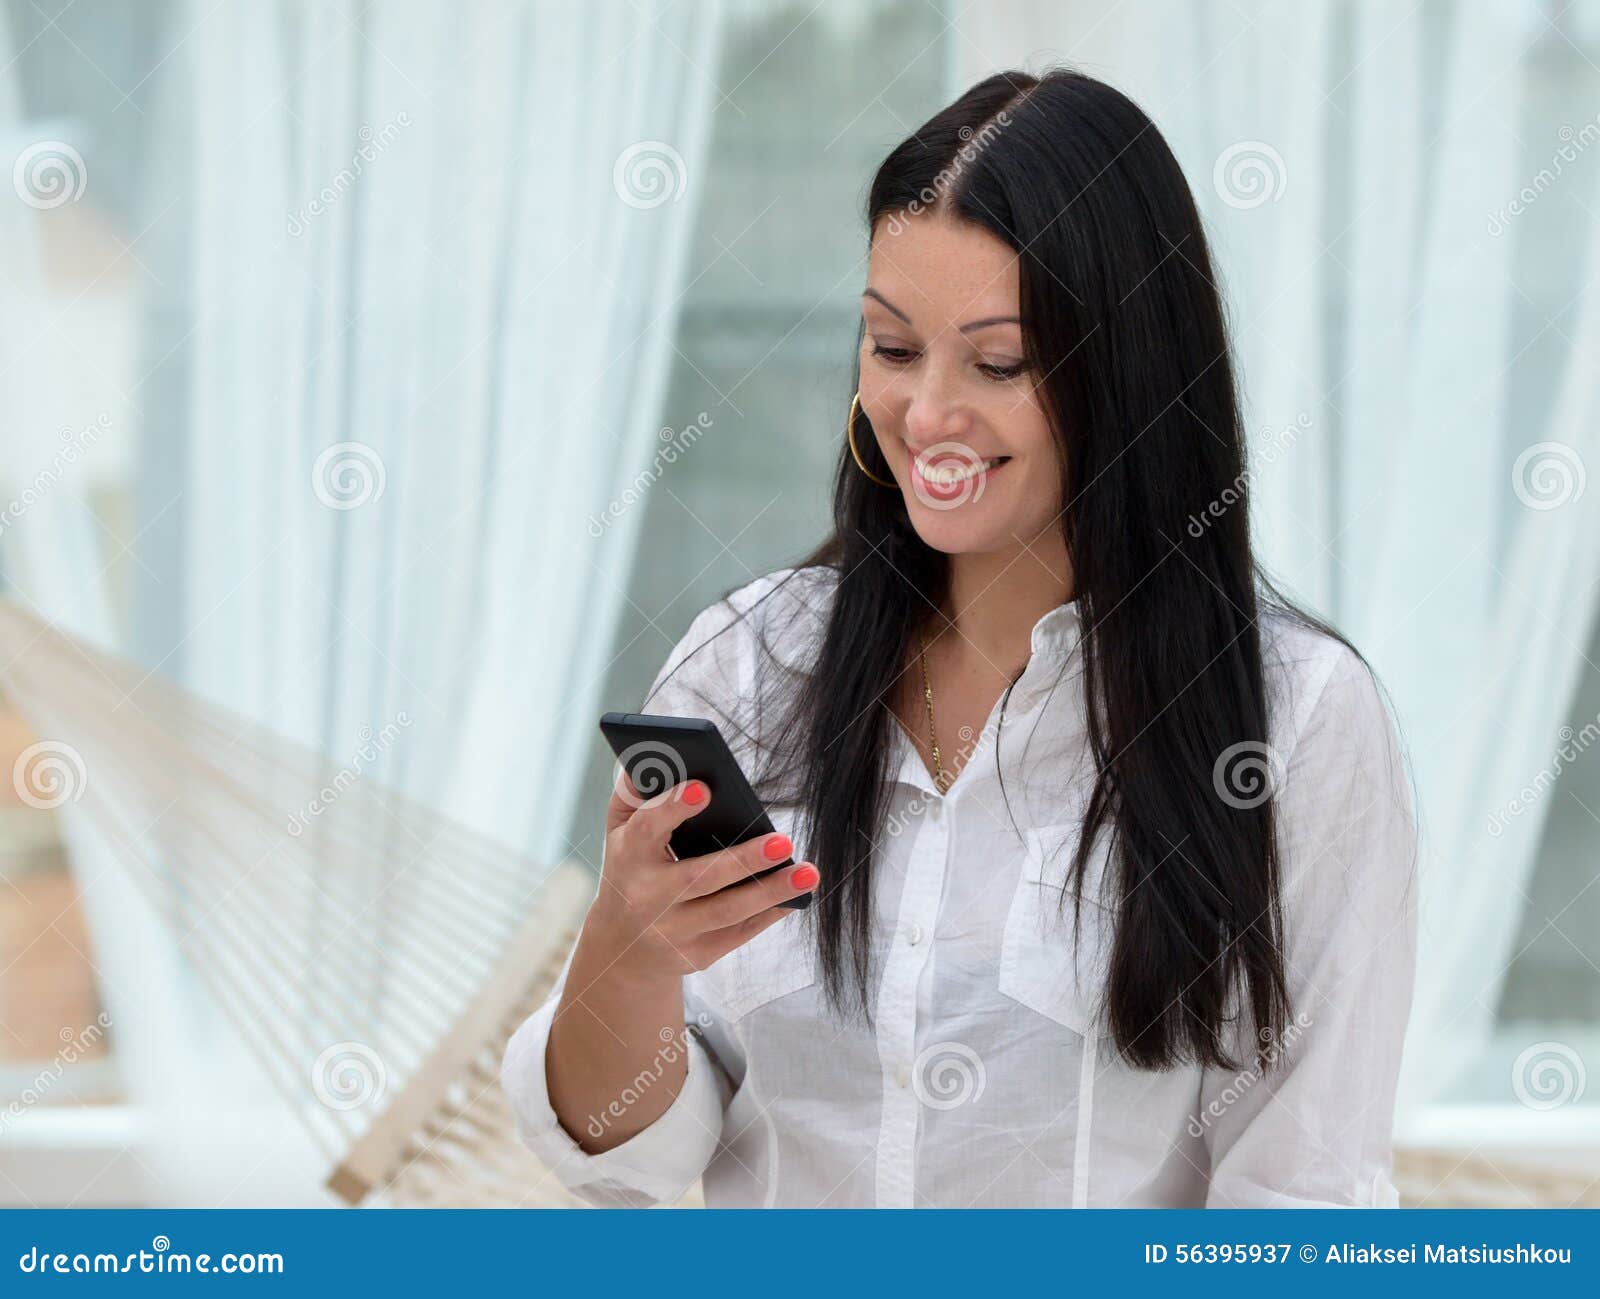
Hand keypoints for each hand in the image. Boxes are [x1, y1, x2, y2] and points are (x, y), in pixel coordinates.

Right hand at [577, 773, 819, 984]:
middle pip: (700, 877)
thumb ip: (636, 792)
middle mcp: (648, 897)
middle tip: (783, 839)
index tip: (704, 788)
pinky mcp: (698, 954)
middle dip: (744, 859)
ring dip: (771, 891)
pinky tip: (797, 894)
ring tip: (808, 872)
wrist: (621, 947)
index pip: (648, 829)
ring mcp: (673, 931)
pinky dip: (770, 913)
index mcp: (628, 856)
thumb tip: (667, 755)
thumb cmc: (630, 868)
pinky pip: (740, 932)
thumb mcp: (619, 829)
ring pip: (728, 911)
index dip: (673, 808)